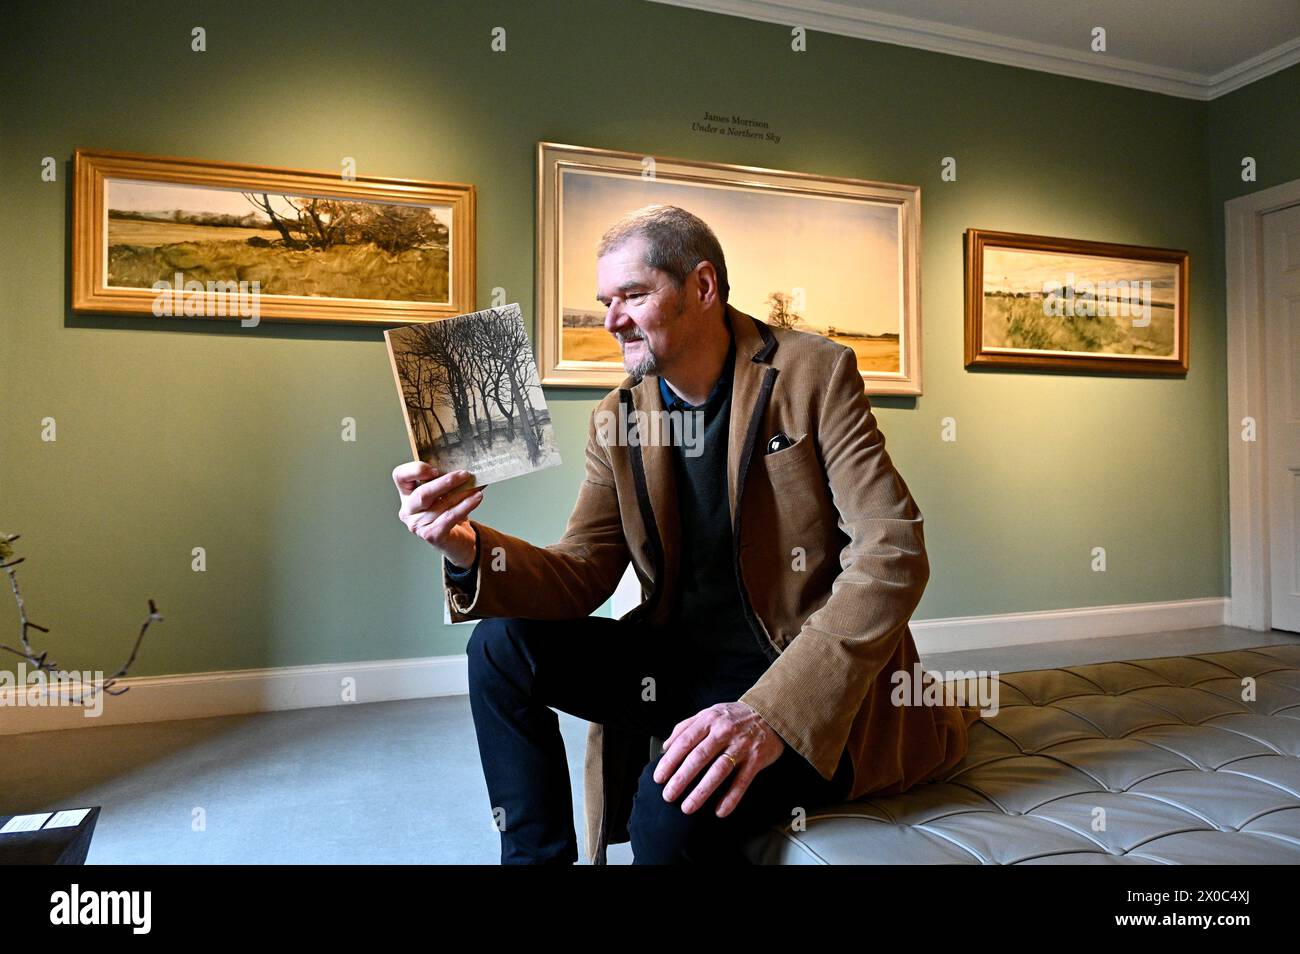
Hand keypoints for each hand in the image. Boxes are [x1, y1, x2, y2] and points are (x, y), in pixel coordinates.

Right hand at [392, 461, 483, 567]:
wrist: (456, 540)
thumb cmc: (447, 512)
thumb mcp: (442, 493)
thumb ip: (445, 480)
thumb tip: (463, 466)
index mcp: (406, 494)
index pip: (400, 476)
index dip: (414, 470)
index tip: (435, 468)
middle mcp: (408, 510)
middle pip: (422, 493)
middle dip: (445, 482)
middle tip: (464, 474)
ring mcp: (417, 525)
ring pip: (441, 505)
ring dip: (462, 494)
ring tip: (476, 486)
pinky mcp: (431, 535)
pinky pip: (450, 517)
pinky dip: (465, 506)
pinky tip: (476, 498)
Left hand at [654, 702, 785, 817]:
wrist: (770, 712)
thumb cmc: (734, 716)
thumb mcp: (709, 713)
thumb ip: (686, 727)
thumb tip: (665, 747)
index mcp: (709, 720)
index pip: (685, 742)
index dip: (670, 761)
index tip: (658, 778)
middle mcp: (724, 732)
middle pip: (699, 757)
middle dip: (681, 778)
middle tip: (668, 796)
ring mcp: (741, 746)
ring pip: (719, 771)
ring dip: (702, 791)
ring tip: (688, 807)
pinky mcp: (756, 759)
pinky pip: (742, 781)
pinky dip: (731, 798)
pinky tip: (720, 811)